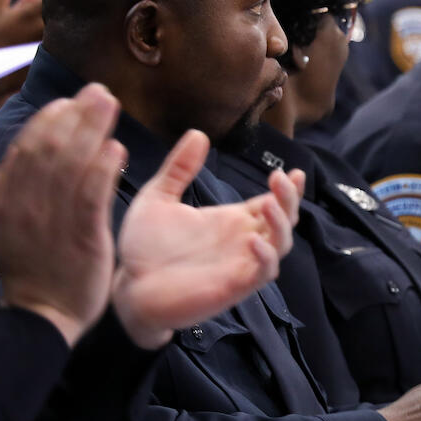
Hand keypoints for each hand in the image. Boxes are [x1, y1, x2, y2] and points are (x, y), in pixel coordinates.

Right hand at [0, 84, 126, 346]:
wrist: (42, 317)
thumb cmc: (31, 272)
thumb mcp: (4, 230)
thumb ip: (7, 196)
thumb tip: (8, 163)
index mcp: (9, 200)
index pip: (26, 148)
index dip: (49, 120)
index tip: (69, 102)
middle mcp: (28, 205)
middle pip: (50, 148)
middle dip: (75, 115)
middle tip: (98, 92)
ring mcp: (54, 221)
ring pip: (71, 165)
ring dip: (92, 130)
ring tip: (110, 106)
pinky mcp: (82, 238)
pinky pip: (91, 197)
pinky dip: (102, 169)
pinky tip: (116, 149)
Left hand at [112, 129, 301, 348]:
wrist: (126, 287)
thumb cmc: (143, 248)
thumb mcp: (158, 198)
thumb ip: (178, 168)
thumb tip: (198, 133)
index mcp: (229, 220)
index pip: (270, 202)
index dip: (287, 189)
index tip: (294, 171)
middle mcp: (240, 241)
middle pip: (283, 220)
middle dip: (289, 199)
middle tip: (281, 178)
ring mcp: (239, 264)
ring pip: (280, 244)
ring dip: (280, 224)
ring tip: (269, 203)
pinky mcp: (233, 287)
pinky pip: (262, 273)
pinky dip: (265, 257)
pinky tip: (253, 241)